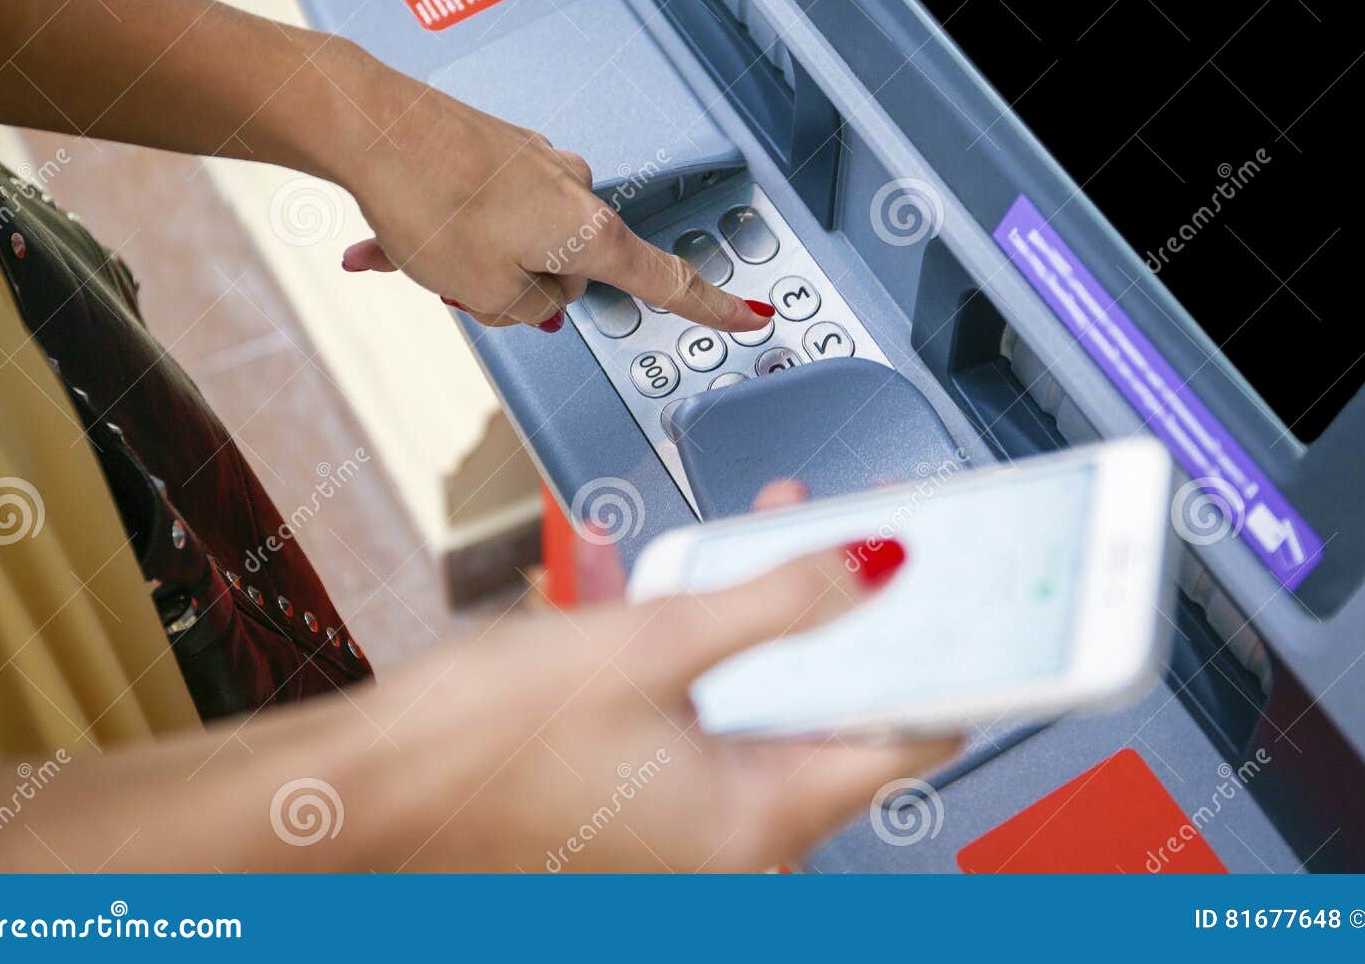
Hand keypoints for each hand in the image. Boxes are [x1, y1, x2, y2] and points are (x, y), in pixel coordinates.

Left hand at [325, 52, 774, 332]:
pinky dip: (444, 233)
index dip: (712, 307)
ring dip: (466, 261)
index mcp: (588, 232)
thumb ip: (530, 310)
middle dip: (515, 289)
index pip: (666, 282)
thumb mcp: (486, 294)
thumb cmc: (429, 202)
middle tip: (455, 288)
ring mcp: (535, 164)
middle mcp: (573, 190)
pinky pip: (481, 213)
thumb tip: (538, 297)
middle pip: (567, 269)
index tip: (752, 317)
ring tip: (406, 255)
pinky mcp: (497, 150)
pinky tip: (390, 238)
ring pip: (514, 243)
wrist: (368, 124)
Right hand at [390, 521, 956, 871]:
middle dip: (862, 614)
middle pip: (845, 709)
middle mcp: (739, 831)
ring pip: (781, 700)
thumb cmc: (485, 741)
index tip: (989, 596)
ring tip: (791, 533)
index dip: (954, 657)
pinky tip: (716, 579)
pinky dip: (730, 647)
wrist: (375, 787)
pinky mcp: (661, 788)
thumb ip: (776, 602)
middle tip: (882, 536)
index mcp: (757, 817)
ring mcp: (698, 813)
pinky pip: (723, 709)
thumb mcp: (650, 643)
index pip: (908, 735)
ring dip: (788, 618)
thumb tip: (878, 565)